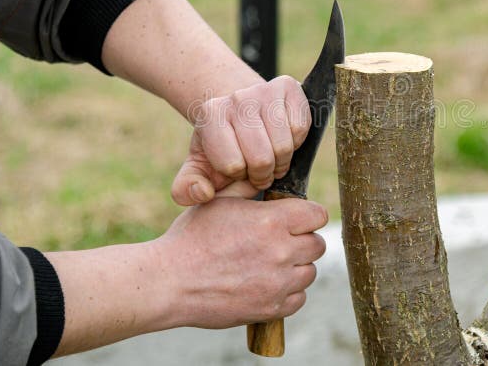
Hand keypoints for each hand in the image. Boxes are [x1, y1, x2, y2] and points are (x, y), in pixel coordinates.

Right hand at [155, 197, 327, 327]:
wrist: (169, 282)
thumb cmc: (191, 237)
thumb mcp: (219, 201)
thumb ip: (249, 188)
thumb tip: (268, 178)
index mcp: (271, 220)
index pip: (318, 215)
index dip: (308, 215)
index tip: (297, 219)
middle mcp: (281, 251)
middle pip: (318, 244)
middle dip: (302, 241)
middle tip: (280, 242)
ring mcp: (277, 283)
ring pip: (309, 272)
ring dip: (295, 268)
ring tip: (269, 264)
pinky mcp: (271, 308)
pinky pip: (298, 299)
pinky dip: (287, 293)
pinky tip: (266, 284)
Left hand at [171, 76, 310, 204]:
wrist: (243, 112)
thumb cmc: (223, 146)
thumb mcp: (198, 168)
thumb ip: (186, 189)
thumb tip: (204, 193)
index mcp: (210, 115)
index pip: (233, 165)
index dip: (239, 175)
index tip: (237, 167)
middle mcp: (236, 98)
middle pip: (262, 158)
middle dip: (263, 174)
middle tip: (259, 169)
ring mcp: (264, 90)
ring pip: (284, 145)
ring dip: (281, 160)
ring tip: (272, 156)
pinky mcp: (289, 86)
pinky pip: (301, 128)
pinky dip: (297, 142)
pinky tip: (284, 138)